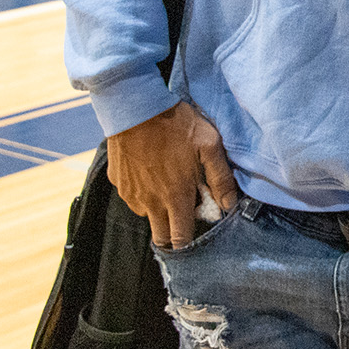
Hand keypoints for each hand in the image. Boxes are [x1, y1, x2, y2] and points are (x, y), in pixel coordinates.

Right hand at [107, 101, 236, 249]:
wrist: (136, 108)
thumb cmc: (177, 125)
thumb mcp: (209, 145)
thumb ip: (220, 178)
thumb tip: (230, 204)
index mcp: (176, 196)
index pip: (180, 238)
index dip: (189, 241)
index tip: (196, 230)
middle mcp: (151, 202)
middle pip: (161, 237)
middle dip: (173, 233)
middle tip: (183, 212)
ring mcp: (132, 194)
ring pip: (146, 216)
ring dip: (158, 211)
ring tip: (169, 186)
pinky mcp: (118, 184)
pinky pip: (133, 199)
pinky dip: (143, 194)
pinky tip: (151, 173)